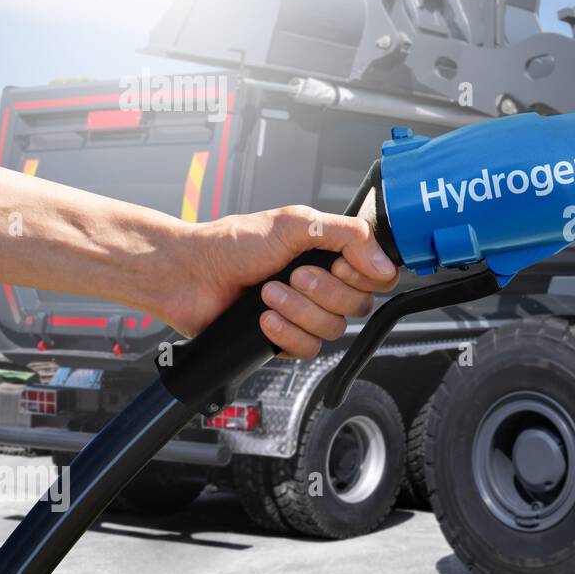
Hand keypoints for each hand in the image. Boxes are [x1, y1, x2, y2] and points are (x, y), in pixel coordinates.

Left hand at [159, 205, 399, 357]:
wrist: (190, 275)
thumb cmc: (233, 244)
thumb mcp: (295, 223)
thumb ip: (348, 235)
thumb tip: (385, 262)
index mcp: (331, 254)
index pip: (378, 275)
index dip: (364, 276)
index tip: (340, 266)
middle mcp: (323, 284)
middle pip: (359, 305)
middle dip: (323, 292)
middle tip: (294, 275)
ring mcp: (306, 313)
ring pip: (334, 329)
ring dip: (299, 311)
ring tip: (268, 294)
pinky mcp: (287, 338)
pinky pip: (309, 349)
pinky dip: (286, 333)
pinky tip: (264, 318)